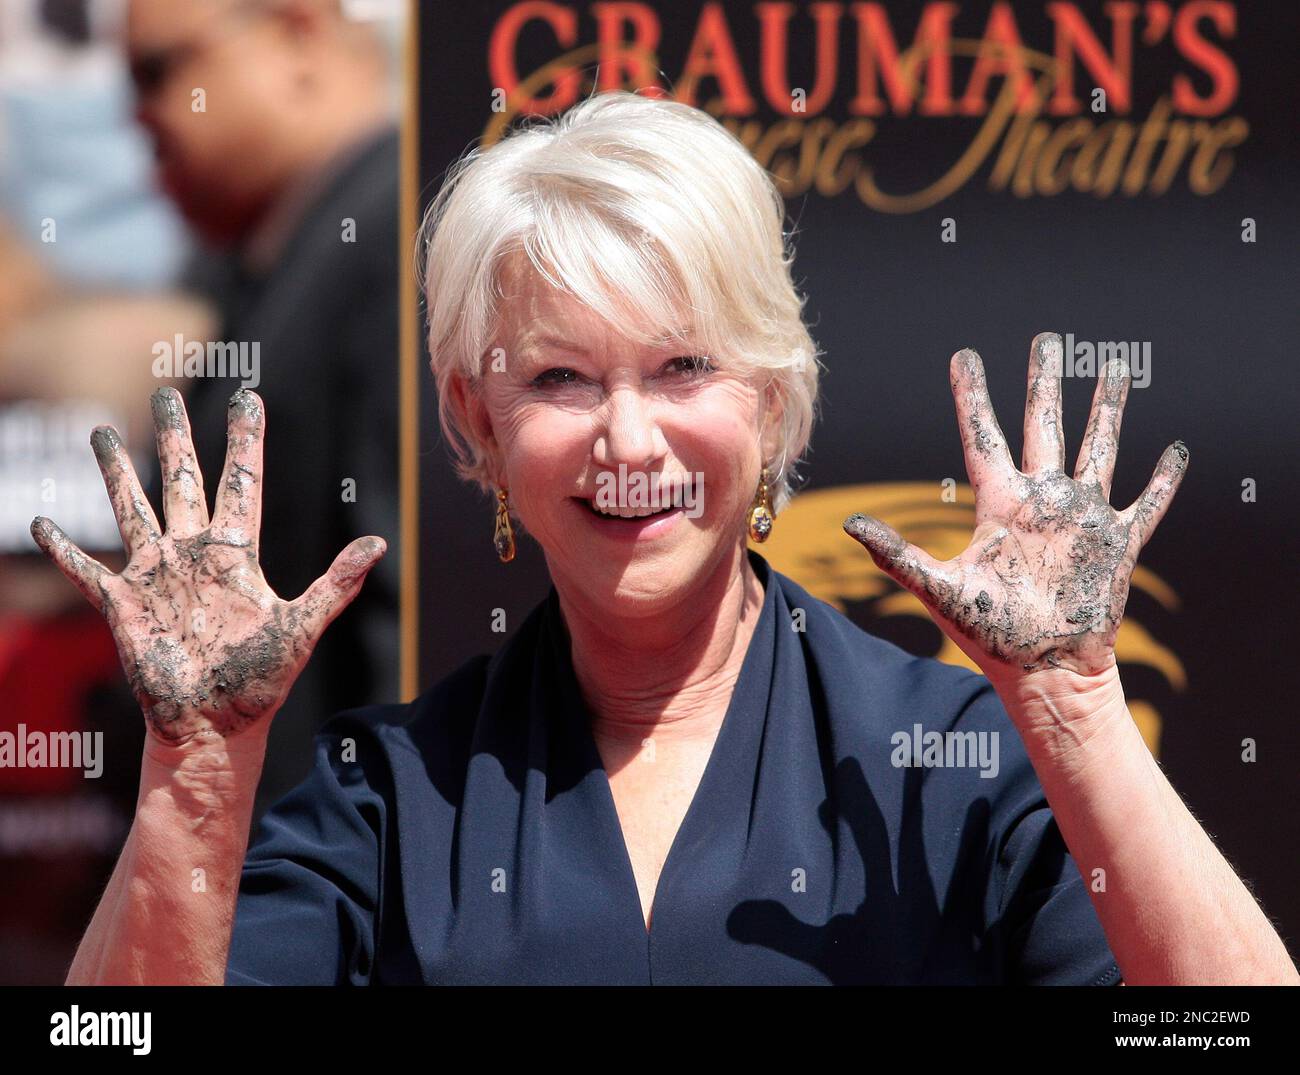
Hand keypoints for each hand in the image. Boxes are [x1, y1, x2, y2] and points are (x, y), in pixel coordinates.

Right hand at [31, 387, 385, 747]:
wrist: (214, 727)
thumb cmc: (260, 683)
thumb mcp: (302, 628)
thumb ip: (337, 584)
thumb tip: (380, 543)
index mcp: (236, 554)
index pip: (241, 481)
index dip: (244, 439)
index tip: (247, 396)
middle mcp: (193, 555)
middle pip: (181, 480)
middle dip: (174, 438)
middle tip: (166, 393)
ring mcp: (155, 577)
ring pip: (132, 509)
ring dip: (116, 472)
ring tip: (100, 430)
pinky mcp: (122, 606)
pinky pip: (86, 570)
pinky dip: (63, 548)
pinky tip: (41, 521)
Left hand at [844, 332, 1186, 687]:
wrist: (1043, 672)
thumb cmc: (989, 637)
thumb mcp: (938, 588)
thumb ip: (896, 553)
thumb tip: (850, 523)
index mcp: (1000, 505)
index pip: (984, 435)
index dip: (974, 395)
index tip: (964, 356)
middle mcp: (1041, 501)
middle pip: (1045, 425)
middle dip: (1046, 381)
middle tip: (1049, 339)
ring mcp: (1082, 518)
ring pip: (1098, 447)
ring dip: (1107, 408)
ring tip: (1116, 367)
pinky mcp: (1117, 543)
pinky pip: (1146, 502)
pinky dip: (1164, 479)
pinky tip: (1175, 449)